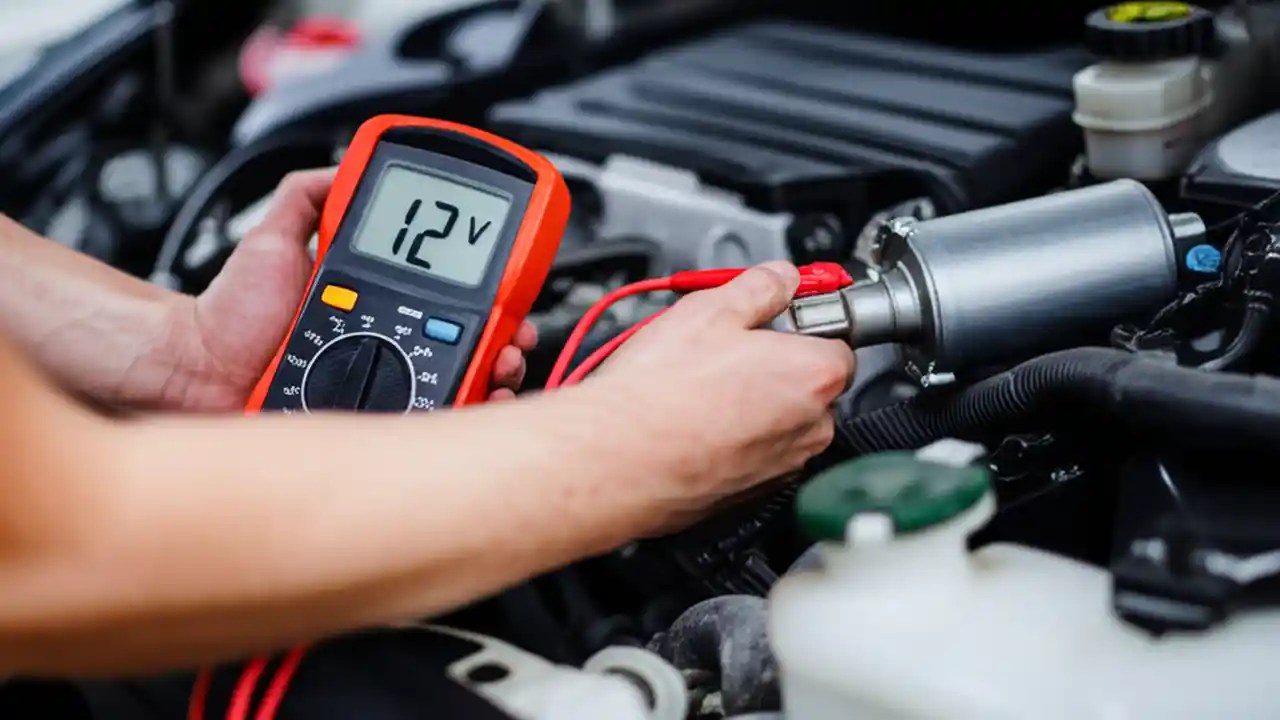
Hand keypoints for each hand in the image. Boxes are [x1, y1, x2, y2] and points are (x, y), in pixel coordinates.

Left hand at [171, 169, 535, 410]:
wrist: (198, 368)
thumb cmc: (230, 312)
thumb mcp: (271, 236)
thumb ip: (306, 197)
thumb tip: (339, 167)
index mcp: (375, 298)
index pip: (446, 294)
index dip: (484, 291)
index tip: (505, 288)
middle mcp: (386, 341)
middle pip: (467, 342)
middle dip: (506, 335)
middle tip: (513, 329)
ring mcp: (382, 383)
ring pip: (457, 382)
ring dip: (495, 373)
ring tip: (501, 361)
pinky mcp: (368, 420)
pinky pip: (421, 419)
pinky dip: (458, 411)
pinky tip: (474, 396)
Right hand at [588, 261, 854, 533]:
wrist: (617, 459)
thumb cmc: (661, 392)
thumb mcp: (710, 309)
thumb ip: (760, 286)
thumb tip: (780, 278)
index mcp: (814, 375)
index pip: (839, 341)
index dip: (801, 324)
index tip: (772, 317)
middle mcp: (811, 428)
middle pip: (811, 384)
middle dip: (776, 365)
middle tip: (725, 350)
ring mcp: (782, 467)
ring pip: (781, 422)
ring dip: (753, 403)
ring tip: (700, 387)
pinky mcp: (750, 494)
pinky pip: (754, 455)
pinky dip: (733, 439)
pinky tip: (693, 422)